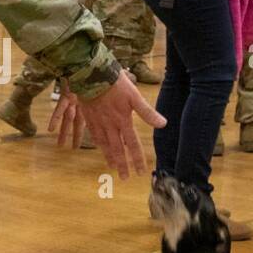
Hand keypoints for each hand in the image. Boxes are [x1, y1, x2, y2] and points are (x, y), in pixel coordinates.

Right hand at [48, 71, 165, 180]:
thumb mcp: (134, 96)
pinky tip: (100, 148)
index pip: (132, 145)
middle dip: (122, 165)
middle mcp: (110, 126)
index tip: (140, 172)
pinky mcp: (89, 118)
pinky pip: (94, 135)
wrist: (91, 75)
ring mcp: (98, 123)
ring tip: (112, 167)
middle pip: (117, 149)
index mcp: (123, 121)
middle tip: (125, 178)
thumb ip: (148, 112)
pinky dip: (98, 145)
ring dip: (109, 157)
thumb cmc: (115, 83)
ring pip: (105, 145)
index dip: (137, 159)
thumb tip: (163, 124)